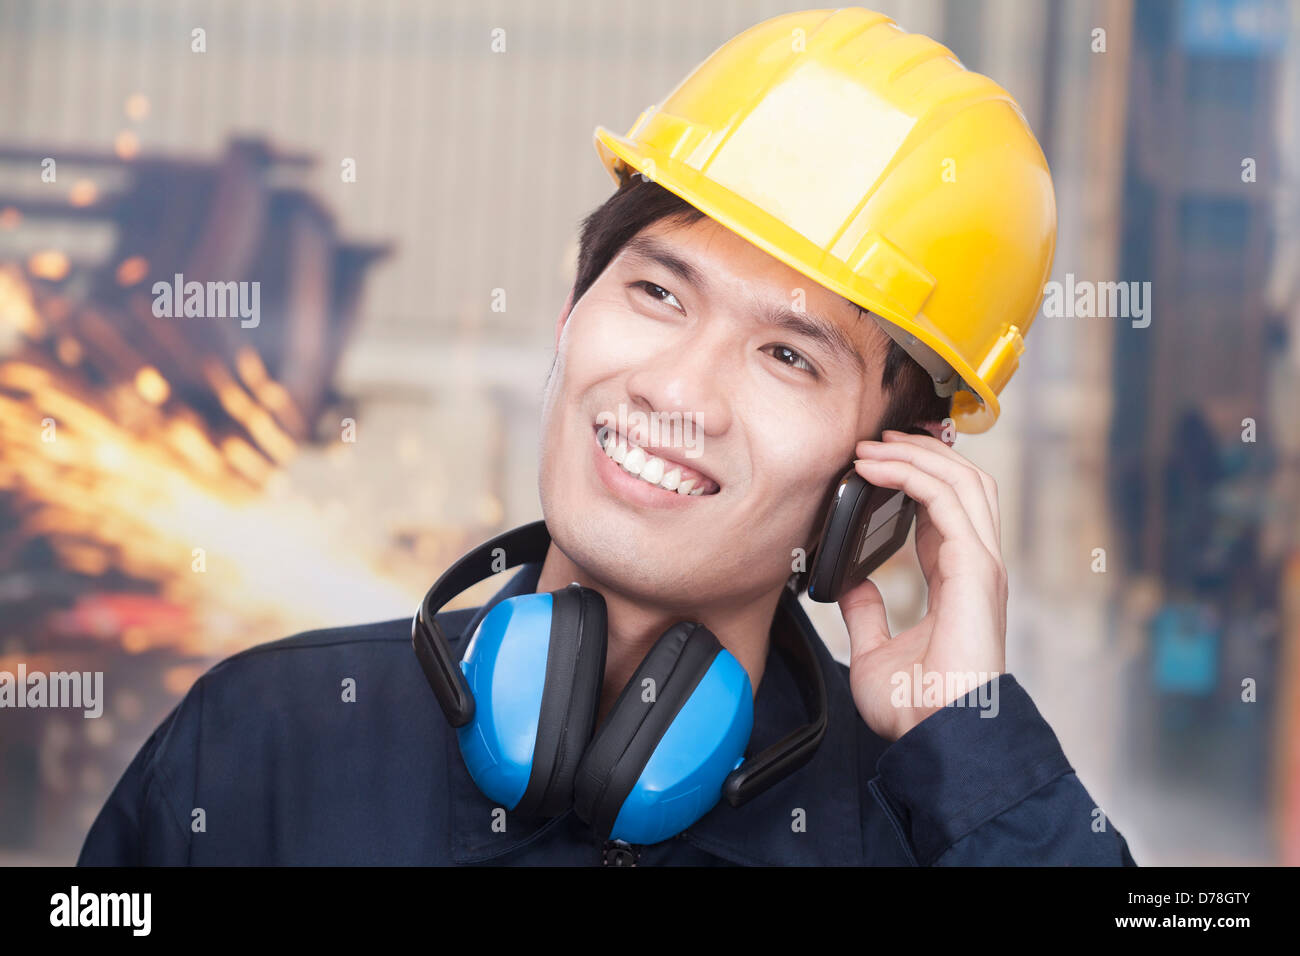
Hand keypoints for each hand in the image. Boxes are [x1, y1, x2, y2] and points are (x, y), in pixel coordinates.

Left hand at [839, 429, 1006, 741]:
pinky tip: (877, 468)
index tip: (873, 463)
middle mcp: (976, 566)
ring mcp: (982, 564)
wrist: (938, 736)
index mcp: (958, 581)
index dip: (914, 478)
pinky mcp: (975, 568)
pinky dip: (914, 474)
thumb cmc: (917, 707)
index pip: (945, 510)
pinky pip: (949, 500)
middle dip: (922, 452)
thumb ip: (867, 613)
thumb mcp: (875, 650)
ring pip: (963, 481)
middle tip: (876, 438)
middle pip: (964, 483)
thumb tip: (849, 586)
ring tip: (873, 445)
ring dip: (916, 454)